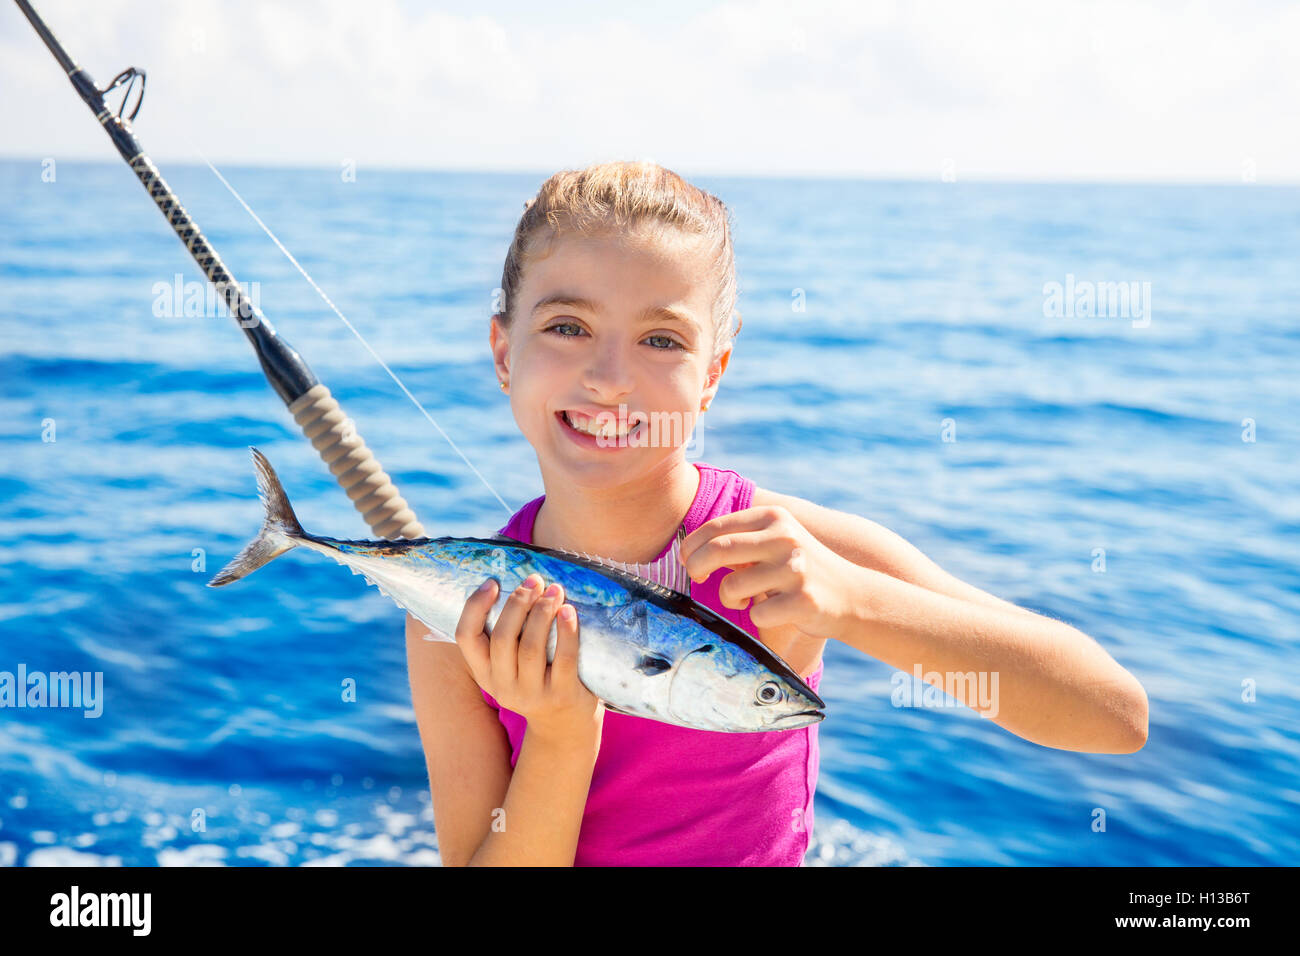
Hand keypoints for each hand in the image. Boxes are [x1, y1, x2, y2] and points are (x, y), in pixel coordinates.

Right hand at [454, 573, 603, 747]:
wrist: (564, 726)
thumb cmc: (536, 679)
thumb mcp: (510, 665)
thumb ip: (506, 634)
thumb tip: (513, 582)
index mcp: (484, 674)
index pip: (466, 638)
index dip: (475, 607)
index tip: (492, 582)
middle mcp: (503, 687)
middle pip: (503, 638)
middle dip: (518, 603)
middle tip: (534, 581)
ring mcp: (532, 695)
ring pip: (531, 647)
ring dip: (542, 612)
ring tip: (554, 590)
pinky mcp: (561, 696)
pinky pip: (563, 659)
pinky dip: (566, 631)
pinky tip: (569, 611)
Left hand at [679, 505, 861, 639]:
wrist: (851, 594)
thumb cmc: (799, 568)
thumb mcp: (774, 541)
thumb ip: (738, 540)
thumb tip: (691, 550)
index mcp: (774, 518)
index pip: (716, 527)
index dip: (691, 546)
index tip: (687, 561)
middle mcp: (784, 538)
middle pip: (717, 550)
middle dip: (696, 567)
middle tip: (697, 577)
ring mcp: (795, 569)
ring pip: (732, 586)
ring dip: (729, 598)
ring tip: (746, 599)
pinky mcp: (803, 600)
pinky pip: (757, 614)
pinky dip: (757, 618)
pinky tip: (774, 612)